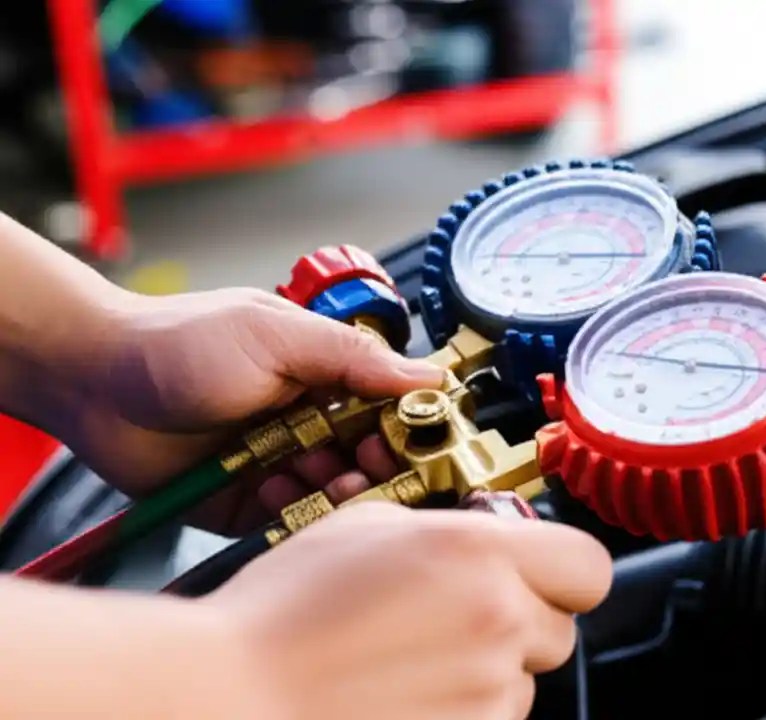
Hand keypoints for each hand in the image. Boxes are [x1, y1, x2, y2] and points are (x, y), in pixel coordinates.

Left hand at [56, 287, 441, 533]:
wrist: (92, 379)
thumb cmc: (176, 341)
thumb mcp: (275, 334)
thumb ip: (353, 357)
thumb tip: (428, 375)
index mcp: (326, 374)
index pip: (393, 408)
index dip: (410, 429)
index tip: (416, 442)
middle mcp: (310, 420)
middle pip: (373, 459)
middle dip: (379, 468)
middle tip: (367, 469)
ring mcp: (280, 462)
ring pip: (336, 495)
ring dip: (339, 493)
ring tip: (327, 484)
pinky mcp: (246, 503)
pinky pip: (289, 522)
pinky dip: (294, 514)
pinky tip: (279, 493)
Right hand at [206, 503, 611, 719]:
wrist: (233, 697)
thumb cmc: (282, 615)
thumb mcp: (366, 527)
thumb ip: (446, 529)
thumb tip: (484, 536)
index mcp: (480, 555)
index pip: (589, 565)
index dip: (565, 570)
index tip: (540, 572)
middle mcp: (497, 622)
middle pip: (559, 629)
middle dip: (521, 623)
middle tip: (460, 619)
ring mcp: (486, 695)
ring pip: (523, 684)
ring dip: (487, 674)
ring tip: (413, 665)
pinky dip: (460, 712)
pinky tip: (404, 697)